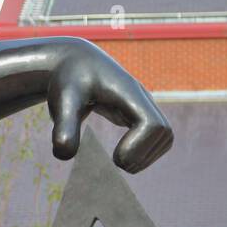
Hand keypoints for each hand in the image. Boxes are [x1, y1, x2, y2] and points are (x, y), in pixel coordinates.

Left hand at [47, 39, 172, 172]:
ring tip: (120, 163)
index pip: (152, 124)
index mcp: (126, 92)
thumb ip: (63, 126)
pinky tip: (123, 157)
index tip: (115, 159)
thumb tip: (64, 156)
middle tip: (117, 164)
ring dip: (148, 156)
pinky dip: (146, 152)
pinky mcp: (139, 112)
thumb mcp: (61, 101)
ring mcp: (142, 105)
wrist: (71, 62)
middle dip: (144, 155)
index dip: (139, 146)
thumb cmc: (66, 80)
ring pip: (165, 136)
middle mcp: (140, 97)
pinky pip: (156, 136)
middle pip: (164, 132)